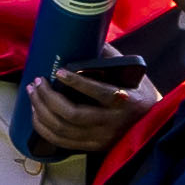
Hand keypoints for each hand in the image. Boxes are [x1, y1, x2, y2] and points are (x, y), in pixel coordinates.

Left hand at [21, 61, 149, 158]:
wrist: (151, 124)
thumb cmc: (138, 92)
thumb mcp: (131, 74)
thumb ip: (110, 57)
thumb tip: (87, 36)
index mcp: (125, 101)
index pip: (99, 93)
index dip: (76, 83)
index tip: (58, 71)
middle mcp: (112, 123)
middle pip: (72, 114)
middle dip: (48, 97)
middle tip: (37, 81)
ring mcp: (101, 138)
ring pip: (63, 129)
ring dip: (41, 110)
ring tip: (33, 93)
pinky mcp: (92, 147)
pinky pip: (61, 142)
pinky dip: (43, 128)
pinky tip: (35, 113)